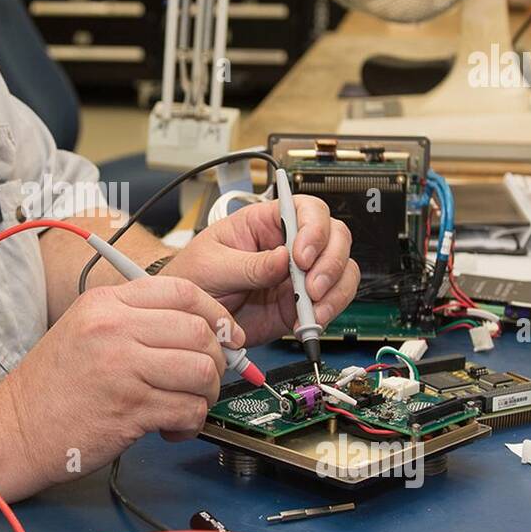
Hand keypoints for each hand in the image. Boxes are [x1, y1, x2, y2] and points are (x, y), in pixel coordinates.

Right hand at [0, 275, 247, 486]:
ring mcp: (123, 369)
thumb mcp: (85, 329)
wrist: (14, 429)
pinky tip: (171, 427)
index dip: (217, 314)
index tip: (227, 335)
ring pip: (201, 371)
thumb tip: (201, 331)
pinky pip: (188, 409)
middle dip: (218, 359)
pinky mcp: (129, 409)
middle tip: (208, 378)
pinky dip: (190, 422)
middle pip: (199, 331)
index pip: (184, 291)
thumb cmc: (52, 386)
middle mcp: (115, 329)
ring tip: (188, 405)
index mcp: (106, 303)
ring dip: (207, 393)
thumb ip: (136, 321)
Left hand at [159, 196, 358, 346]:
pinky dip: (328, 312)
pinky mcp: (301, 303)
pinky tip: (309, 322)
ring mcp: (298, 274)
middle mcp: (288, 244)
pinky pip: (332, 301)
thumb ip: (248, 265)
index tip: (301, 256)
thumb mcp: (211, 266)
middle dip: (330, 261)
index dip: (313, 228)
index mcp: (264, 222)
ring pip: (341, 269)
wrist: (189, 317)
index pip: (305, 209)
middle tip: (311, 287)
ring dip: (335, 290)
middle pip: (334, 236)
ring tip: (311, 310)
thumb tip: (283, 259)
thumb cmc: (193, 278)